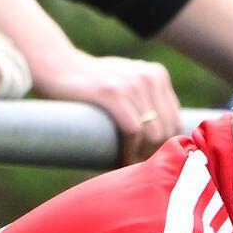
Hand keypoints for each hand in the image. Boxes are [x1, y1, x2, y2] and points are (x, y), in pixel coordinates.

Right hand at [35, 51, 178, 163]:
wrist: (58, 67)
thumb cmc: (90, 83)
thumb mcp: (125, 81)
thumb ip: (145, 97)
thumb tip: (162, 132)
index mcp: (156, 75)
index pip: (174, 121)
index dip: (164, 145)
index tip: (147, 159)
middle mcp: (149, 77)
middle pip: (165, 129)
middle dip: (153, 152)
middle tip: (135, 165)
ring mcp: (132, 84)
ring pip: (152, 133)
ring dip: (141, 155)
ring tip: (128, 164)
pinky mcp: (112, 93)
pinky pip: (133, 131)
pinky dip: (129, 151)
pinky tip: (121, 160)